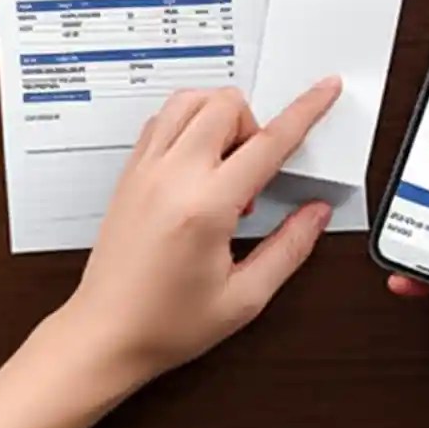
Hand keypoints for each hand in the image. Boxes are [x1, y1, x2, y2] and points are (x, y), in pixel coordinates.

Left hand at [0, 79, 342, 427]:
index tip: (324, 90)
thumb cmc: (167, 323)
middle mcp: (171, 178)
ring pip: (189, 101)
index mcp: (205, 207)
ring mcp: (144, 171)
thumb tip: (316, 213)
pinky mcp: (129, 175)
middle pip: (225, 104)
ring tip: (228, 165)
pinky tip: (200, 167)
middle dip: (256, 124)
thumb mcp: (245, 297)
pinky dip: (190, 126)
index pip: (268, 142)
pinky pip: (163, 121)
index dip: (305, 111)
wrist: (104, 336)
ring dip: (219, 117)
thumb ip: (289, 247)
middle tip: (257, 171)